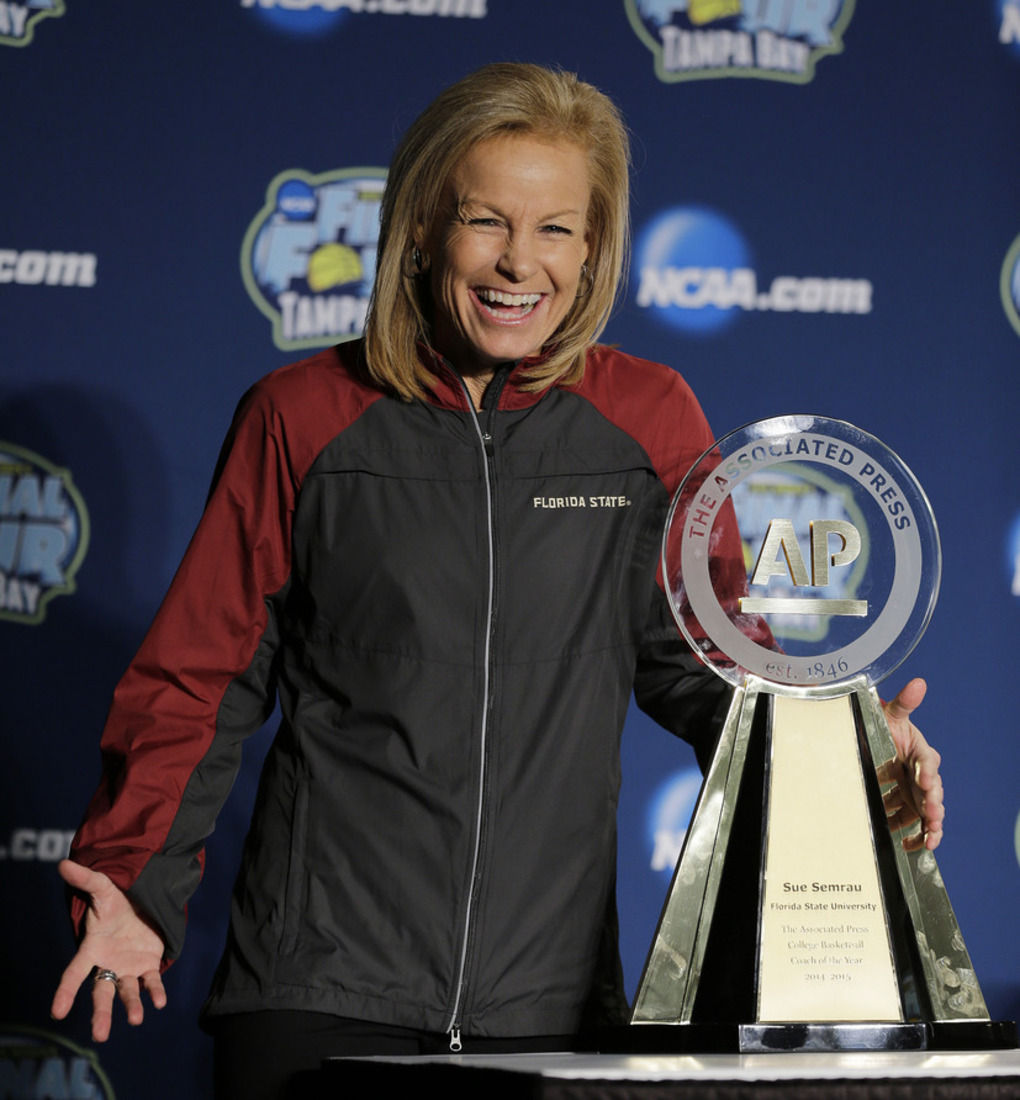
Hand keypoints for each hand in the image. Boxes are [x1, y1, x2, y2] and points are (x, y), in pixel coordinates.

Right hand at [51, 859, 166, 1041]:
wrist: (140, 903)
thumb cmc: (116, 901)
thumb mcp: (104, 888)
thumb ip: (86, 879)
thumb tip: (62, 863)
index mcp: (92, 949)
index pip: (74, 973)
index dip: (65, 992)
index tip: (58, 1013)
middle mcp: (107, 963)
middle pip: (101, 992)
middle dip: (101, 1013)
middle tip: (99, 1036)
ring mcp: (127, 967)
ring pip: (126, 991)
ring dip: (131, 1006)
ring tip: (136, 1019)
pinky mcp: (147, 966)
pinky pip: (151, 983)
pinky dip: (155, 993)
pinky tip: (159, 1003)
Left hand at [878, 678, 944, 850]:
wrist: (868, 742)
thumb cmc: (883, 727)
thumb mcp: (890, 715)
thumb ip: (904, 703)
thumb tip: (919, 683)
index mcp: (919, 751)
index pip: (928, 761)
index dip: (928, 771)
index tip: (925, 780)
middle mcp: (920, 774)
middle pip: (931, 791)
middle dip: (933, 805)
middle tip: (932, 815)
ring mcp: (913, 791)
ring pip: (925, 811)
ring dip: (928, 826)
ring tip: (927, 840)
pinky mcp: (905, 805)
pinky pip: (911, 822)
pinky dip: (912, 835)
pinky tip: (910, 847)